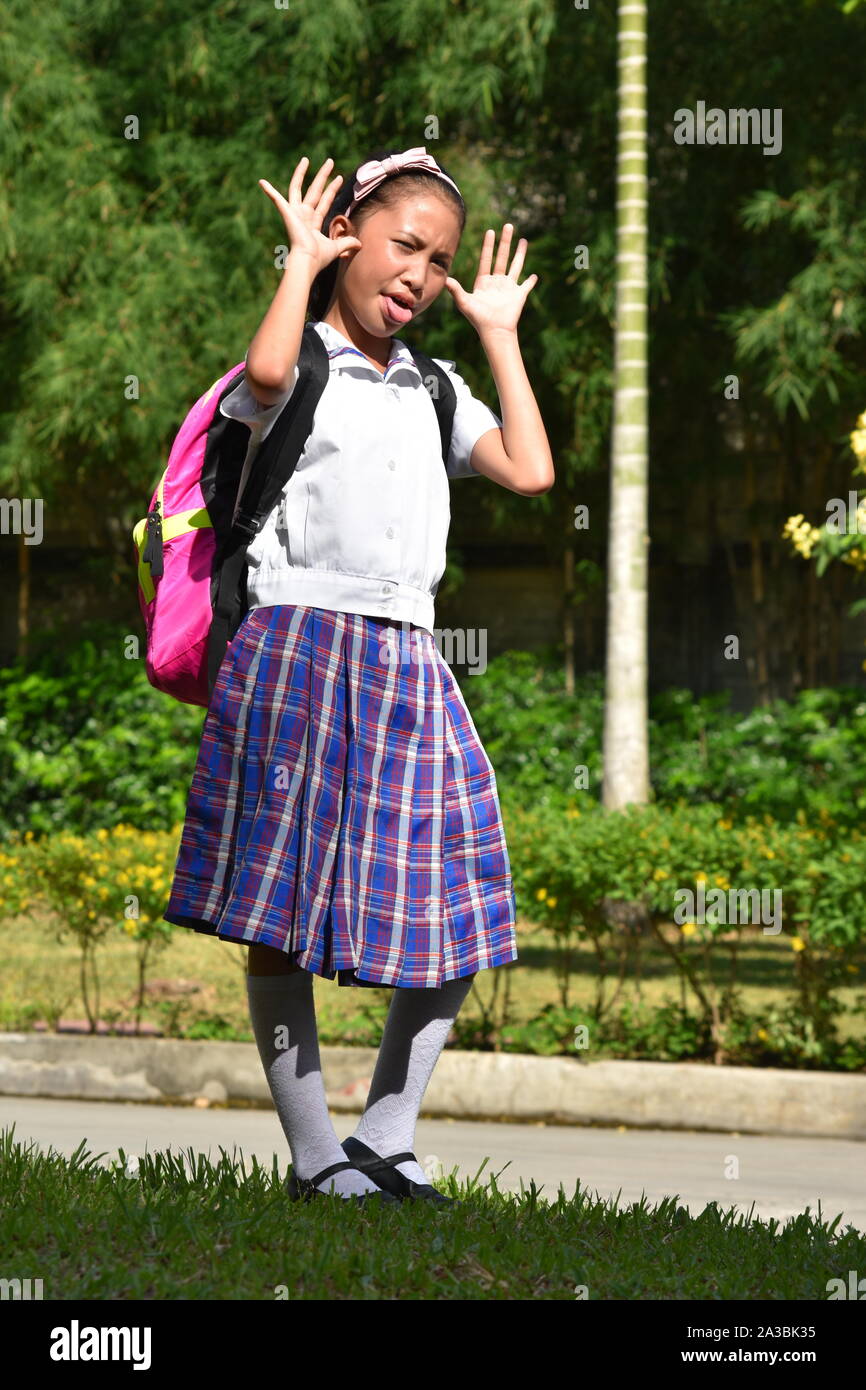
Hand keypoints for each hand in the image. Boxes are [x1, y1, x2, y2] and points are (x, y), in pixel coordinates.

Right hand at [259, 156, 361, 275]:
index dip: (332, 190)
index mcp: (313, 222)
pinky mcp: (287, 213)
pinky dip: (269, 191)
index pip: (324, 201)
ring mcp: (294, 213)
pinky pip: (276, 199)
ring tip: (306, 159)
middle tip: (330, 161)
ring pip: (297, 188)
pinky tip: (261, 181)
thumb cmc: (318, 258)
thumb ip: (347, 243)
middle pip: (314, 190)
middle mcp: (303, 215)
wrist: (307, 261)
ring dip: (301, 173)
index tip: (340, 177)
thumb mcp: (337, 248)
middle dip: (322, 176)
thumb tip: (360, 244)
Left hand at [444, 224, 537, 334]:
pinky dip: (531, 281)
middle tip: (508, 225)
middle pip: (502, 257)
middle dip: (505, 242)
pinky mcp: (519, 295)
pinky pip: (527, 286)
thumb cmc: (478, 319)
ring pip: (516, 266)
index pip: (486, 259)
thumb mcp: (464, 302)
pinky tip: (535, 276)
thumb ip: (455, 290)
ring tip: (524, 240)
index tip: (490, 231)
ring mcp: (509, 288)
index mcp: (484, 282)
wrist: (494, 331)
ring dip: (520, 254)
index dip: (488, 246)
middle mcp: (497, 282)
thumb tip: (444, 278)